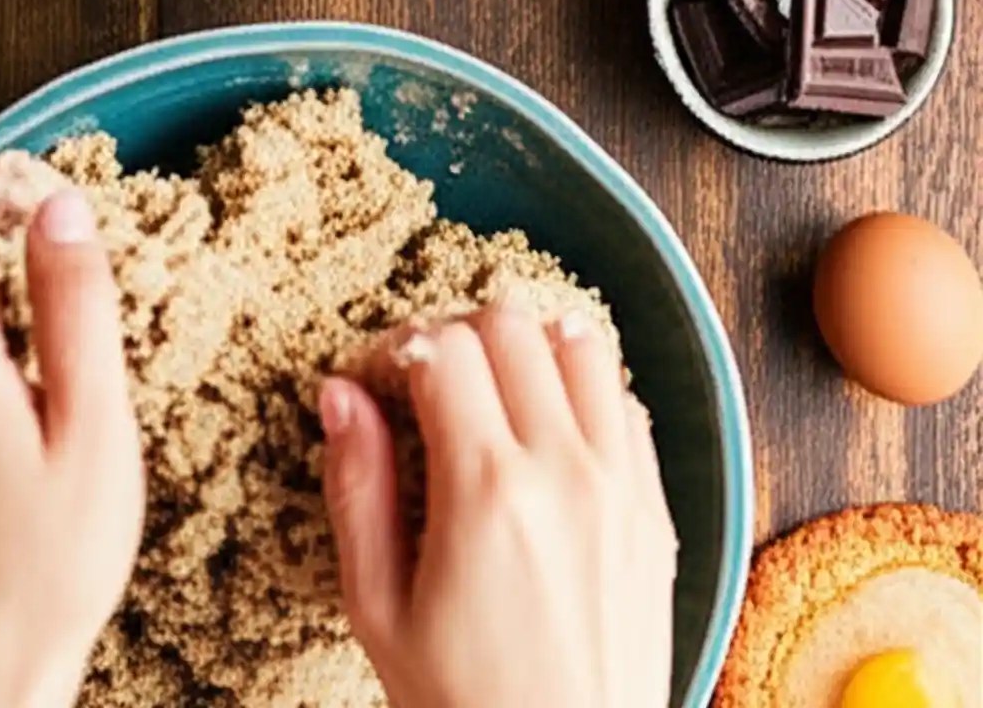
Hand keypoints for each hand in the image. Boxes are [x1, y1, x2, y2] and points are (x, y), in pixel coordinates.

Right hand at [320, 306, 676, 707]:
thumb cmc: (461, 700)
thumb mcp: (378, 605)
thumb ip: (357, 487)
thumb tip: (340, 395)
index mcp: (486, 490)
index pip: (442, 349)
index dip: (394, 347)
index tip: (376, 380)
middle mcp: (565, 469)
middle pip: (510, 325)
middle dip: (455, 333)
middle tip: (426, 379)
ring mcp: (623, 483)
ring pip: (582, 344)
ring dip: (527, 344)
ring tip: (490, 388)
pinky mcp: (655, 507)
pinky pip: (626, 401)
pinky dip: (582, 386)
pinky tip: (546, 426)